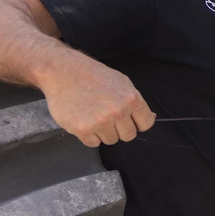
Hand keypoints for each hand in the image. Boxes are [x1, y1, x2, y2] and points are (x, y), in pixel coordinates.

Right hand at [37, 50, 155, 146]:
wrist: (64, 72)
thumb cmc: (94, 76)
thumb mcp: (122, 82)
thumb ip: (136, 103)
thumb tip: (150, 118)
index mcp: (131, 99)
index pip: (146, 124)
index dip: (138, 123)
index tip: (129, 119)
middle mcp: (118, 112)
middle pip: (129, 136)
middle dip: (121, 129)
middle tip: (108, 117)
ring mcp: (100, 122)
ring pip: (111, 140)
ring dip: (104, 132)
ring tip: (94, 115)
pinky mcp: (82, 129)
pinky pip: (93, 143)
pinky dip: (89, 135)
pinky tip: (84, 120)